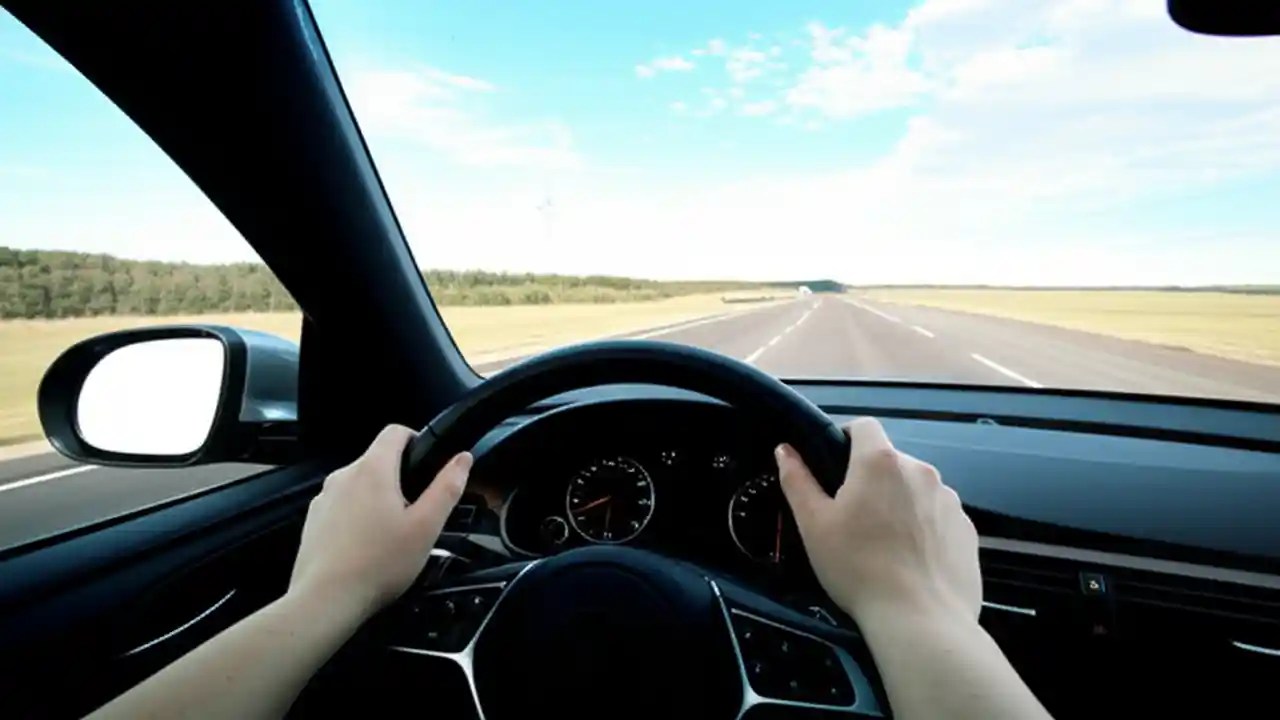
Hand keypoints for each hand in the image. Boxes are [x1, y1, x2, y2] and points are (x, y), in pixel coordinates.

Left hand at [288, 425, 470, 620]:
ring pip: (358, 485)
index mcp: (372, 469)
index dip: (416, 440)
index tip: (428, 468)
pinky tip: (363, 547)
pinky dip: (355, 516)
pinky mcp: (311, 521)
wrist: (325, 600)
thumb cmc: (381, 562)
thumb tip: (463, 457)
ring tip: (389, 535)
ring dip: (376, 498)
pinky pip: (341, 506)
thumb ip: (447, 488)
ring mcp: (322, 498)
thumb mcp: (426, 527)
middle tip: (415, 514)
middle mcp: (343, 475)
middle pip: (377, 460)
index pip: (395, 431)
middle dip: (398, 478)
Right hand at [776, 417, 980, 624]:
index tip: (834, 469)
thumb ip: (797, 481)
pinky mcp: (968, 529)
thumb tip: (785, 450)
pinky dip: (925, 528)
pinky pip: (939, 517)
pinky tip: (912, 561)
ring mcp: (950, 500)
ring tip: (885, 545)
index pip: (865, 426)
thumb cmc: (857, 568)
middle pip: (891, 461)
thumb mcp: (813, 526)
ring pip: (916, 489)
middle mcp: (921, 470)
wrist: (920, 620)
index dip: (846, 439)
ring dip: (900, 503)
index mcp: (880, 462)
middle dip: (872, 480)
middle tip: (854, 519)